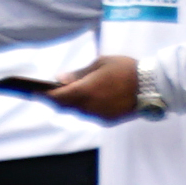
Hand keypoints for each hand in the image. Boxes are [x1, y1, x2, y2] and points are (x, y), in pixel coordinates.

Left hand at [33, 53, 147, 119]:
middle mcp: (89, 107)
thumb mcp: (100, 63)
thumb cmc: (125, 68)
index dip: (44, 95)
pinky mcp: (108, 120)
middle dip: (55, 99)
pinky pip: (91, 115)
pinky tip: (86, 98)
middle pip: (65, 106)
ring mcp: (99, 116)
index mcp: (86, 91)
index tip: (33, 91)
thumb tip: (60, 79)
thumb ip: (79, 73)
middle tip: (45, 92)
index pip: (57, 97)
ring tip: (66, 93)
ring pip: (78, 111)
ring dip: (71, 103)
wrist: (152, 85)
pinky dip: (85, 107)